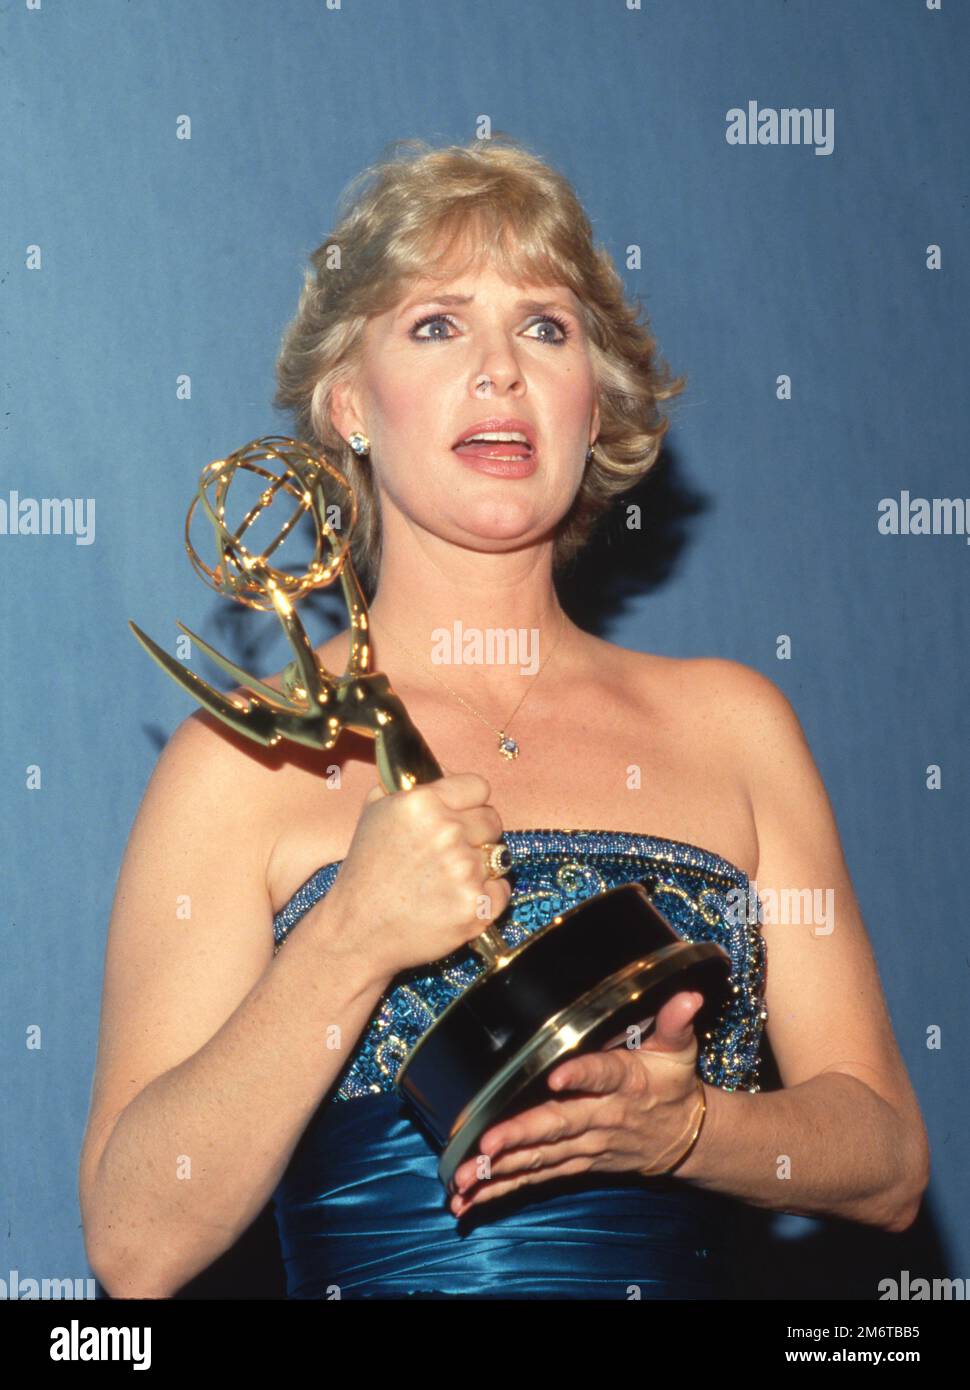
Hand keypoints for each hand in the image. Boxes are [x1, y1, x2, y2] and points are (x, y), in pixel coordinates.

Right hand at [318, 772, 511, 982]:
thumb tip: (446, 771)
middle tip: (449, 852)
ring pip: (499, 856)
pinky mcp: (475, 907)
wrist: (357, 930)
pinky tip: (455, 900)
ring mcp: (463, 872)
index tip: (459, 814)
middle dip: (476, 833)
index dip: (469, 801)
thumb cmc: (366, 870)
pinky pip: (502, 890)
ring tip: (446, 879)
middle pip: (493, 820)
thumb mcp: (375, 811)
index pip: (479, 786)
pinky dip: (486, 896)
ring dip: (479, 866)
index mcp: (422, 803)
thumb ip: (411, 784)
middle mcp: (446, 832)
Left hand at [448, 990, 706, 1214]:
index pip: (602, 1075)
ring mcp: (587, 1146)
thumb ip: (675, 1021)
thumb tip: (688, 994)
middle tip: (486, 1145)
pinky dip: (503, 1187)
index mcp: (625, 1082)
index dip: (581, 1076)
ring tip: (464, 1179)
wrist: (686, 1138)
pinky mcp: (576, 1163)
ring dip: (501, 1169)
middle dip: (519, 1136)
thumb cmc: (673, 1083)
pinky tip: (471, 1197)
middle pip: (558, 1125)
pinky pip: (537, 1177)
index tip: (555, 1077)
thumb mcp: (680, 1050)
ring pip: (541, 1158)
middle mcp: (602, 1117)